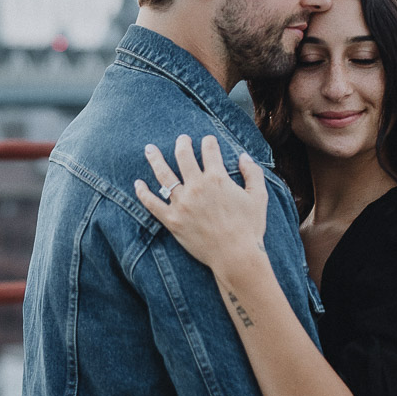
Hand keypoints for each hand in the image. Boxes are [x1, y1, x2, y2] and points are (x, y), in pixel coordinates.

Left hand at [135, 134, 268, 274]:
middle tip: (182, 139)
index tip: (208, 140)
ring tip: (149, 149)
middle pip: (183, 156)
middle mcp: (196, 187)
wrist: (236, 256)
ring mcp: (182, 204)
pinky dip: (143, 193)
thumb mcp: (258, 197)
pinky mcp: (172, 221)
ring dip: (155, 159)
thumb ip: (253, 173)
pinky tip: (138, 183)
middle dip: (182, 143)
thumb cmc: (250, 228)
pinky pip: (152, 204)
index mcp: (217, 178)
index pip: (209, 150)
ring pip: (163, 175)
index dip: (209, 142)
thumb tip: (244, 156)